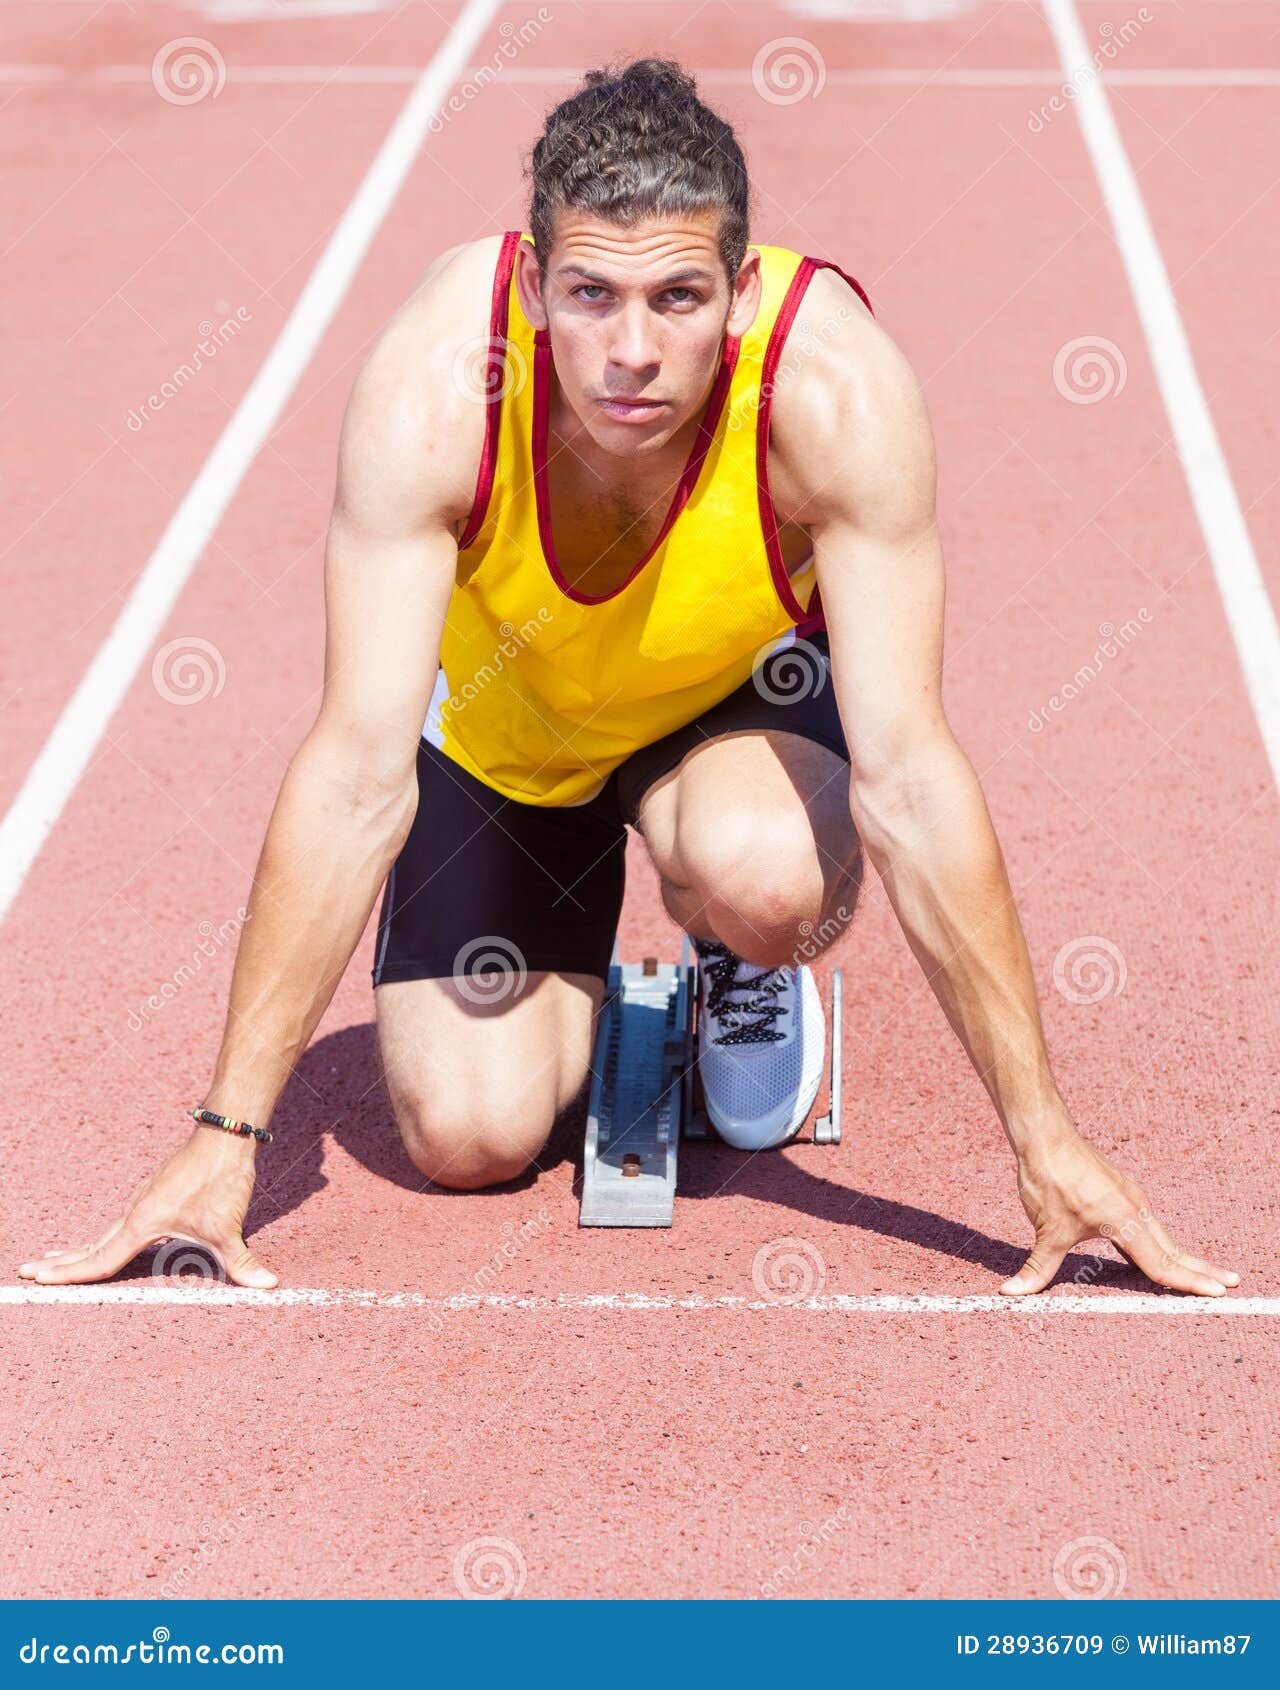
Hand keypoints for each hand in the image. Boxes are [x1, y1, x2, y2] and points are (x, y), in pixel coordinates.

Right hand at [16, 1128, 277, 1288]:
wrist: (226, 1133)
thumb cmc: (221, 1179)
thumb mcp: (230, 1227)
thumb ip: (243, 1263)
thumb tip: (269, 1286)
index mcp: (143, 1223)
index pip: (101, 1259)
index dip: (71, 1274)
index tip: (41, 1280)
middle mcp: (136, 1211)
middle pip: (92, 1244)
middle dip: (61, 1262)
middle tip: (28, 1272)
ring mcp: (144, 1199)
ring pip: (105, 1231)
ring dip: (79, 1248)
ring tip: (55, 1259)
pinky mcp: (156, 1192)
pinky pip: (121, 1221)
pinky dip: (104, 1235)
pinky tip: (107, 1238)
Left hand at [1001, 1125, 1238, 1296]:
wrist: (1045, 1135)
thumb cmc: (1048, 1179)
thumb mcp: (1044, 1229)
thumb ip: (1036, 1267)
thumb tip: (1011, 1293)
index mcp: (1124, 1221)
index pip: (1161, 1262)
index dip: (1187, 1283)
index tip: (1216, 1293)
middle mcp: (1136, 1208)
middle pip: (1173, 1247)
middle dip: (1201, 1268)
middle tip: (1232, 1283)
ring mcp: (1131, 1196)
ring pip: (1162, 1234)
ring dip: (1183, 1255)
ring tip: (1206, 1272)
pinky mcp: (1121, 1190)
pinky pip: (1149, 1223)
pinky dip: (1161, 1241)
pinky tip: (1159, 1250)